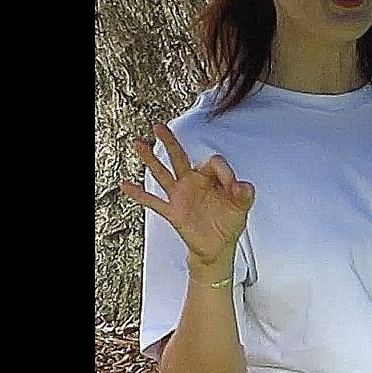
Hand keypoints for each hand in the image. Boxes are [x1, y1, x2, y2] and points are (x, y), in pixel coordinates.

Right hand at [119, 123, 255, 265]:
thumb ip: (246, 195)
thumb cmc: (229, 221)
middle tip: (159, 126)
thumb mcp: (242, 207)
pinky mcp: (173, 211)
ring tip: (138, 144)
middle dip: (170, 142)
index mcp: (211, 177)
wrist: (219, 245)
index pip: (212, 162)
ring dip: (150, 159)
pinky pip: (153, 201)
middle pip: (179, 157)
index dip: (224, 172)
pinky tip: (126, 185)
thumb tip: (242, 186)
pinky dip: (139, 194)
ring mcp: (181, 196)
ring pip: (163, 173)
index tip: (234, 187)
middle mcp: (193, 182)